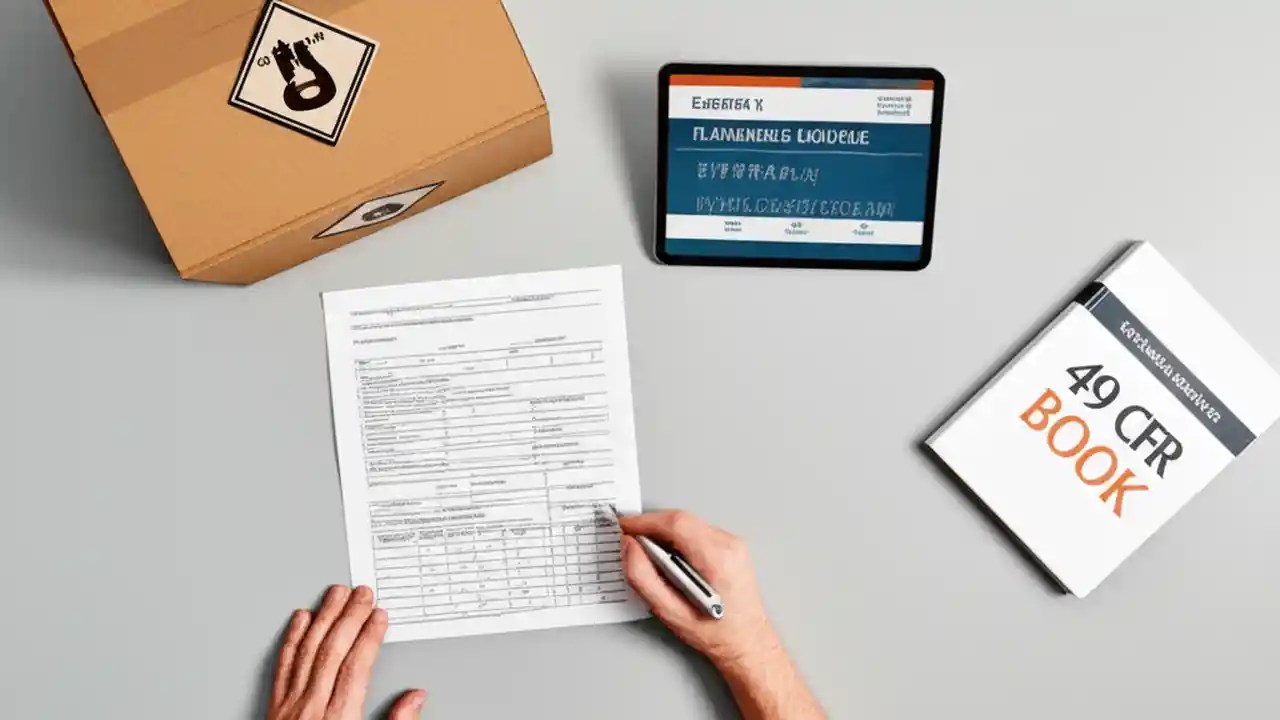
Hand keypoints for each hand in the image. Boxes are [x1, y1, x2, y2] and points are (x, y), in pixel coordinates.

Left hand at [268, 585, 424, 719]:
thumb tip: (415, 698)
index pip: (357, 666)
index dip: (370, 636)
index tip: (380, 616)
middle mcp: (311, 709)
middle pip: (332, 651)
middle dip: (349, 617)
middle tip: (362, 593)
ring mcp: (289, 707)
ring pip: (307, 652)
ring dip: (323, 618)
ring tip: (335, 596)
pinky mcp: (274, 710)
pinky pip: (283, 666)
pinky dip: (292, 640)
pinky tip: (299, 620)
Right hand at [619, 511, 781, 669]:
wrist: (747, 641)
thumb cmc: (716, 633)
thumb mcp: (670, 612)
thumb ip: (643, 577)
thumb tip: (629, 548)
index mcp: (717, 560)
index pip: (676, 524)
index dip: (645, 521)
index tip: (625, 527)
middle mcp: (729, 546)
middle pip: (681, 519)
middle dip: (652, 526)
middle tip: (631, 541)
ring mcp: (733, 543)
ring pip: (689, 522)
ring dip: (664, 532)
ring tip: (649, 552)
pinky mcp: (731, 546)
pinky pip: (697, 530)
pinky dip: (678, 538)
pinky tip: (669, 557)